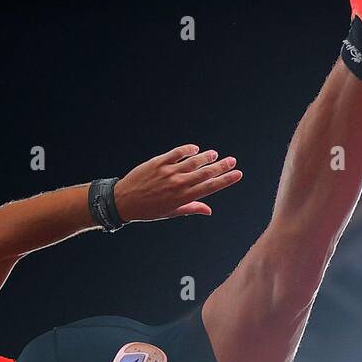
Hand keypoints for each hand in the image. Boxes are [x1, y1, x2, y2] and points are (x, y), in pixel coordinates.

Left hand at [112, 144, 241, 222]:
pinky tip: (195, 149)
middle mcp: (178, 184)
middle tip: (232, 160)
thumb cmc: (148, 210)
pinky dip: (188, 150)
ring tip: (214, 154)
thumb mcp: (171, 212)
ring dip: (206, 157)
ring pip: (193, 161)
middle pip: (205, 173)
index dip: (226, 180)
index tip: (237, 174)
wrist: (124, 202)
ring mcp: (168, 172)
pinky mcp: (158, 162)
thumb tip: (209, 211)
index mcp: (183, 198)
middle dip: (222, 166)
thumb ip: (191, 209)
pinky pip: (177, 153)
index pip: (210, 187)